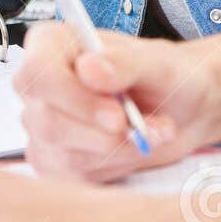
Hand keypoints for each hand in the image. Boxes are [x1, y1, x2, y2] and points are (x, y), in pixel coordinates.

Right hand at [14, 23, 217, 181]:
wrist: (182, 109)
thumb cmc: (167, 75)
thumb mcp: (158, 63)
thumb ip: (125, 63)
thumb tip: (89, 69)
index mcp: (53, 45)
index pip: (37, 72)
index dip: (72, 98)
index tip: (117, 113)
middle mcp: (41, 86)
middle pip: (48, 121)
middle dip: (105, 135)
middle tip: (150, 129)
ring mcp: (43, 126)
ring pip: (65, 155)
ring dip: (120, 150)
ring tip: (157, 132)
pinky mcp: (56, 161)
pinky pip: (77, 176)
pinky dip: (117, 166)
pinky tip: (137, 147)